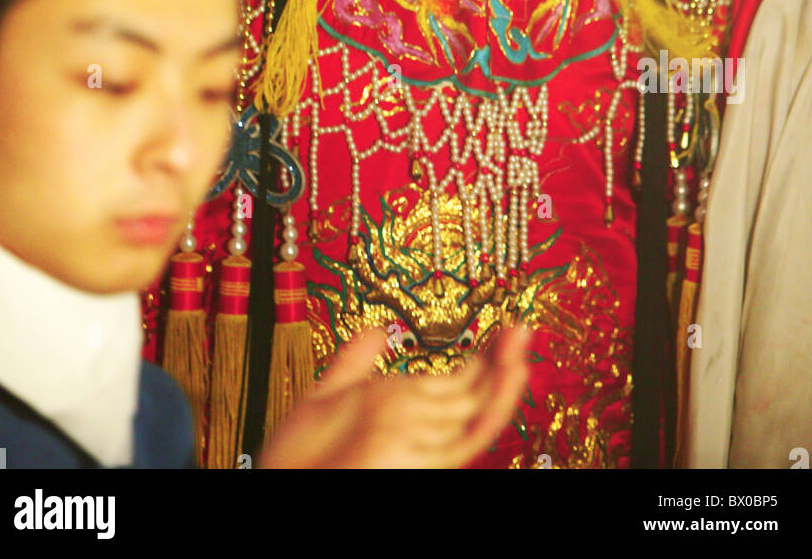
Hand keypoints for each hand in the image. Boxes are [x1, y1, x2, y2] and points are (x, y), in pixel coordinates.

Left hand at [258, 324, 532, 469]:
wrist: (288, 485)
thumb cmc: (301, 459)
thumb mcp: (329, 394)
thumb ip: (356, 361)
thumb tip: (379, 330)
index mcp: (406, 413)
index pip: (456, 382)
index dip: (480, 355)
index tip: (497, 326)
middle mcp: (423, 430)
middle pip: (476, 392)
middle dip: (501, 358)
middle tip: (519, 326)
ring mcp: (427, 444)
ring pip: (481, 409)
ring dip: (506, 374)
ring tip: (522, 339)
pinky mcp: (429, 460)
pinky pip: (473, 435)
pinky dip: (498, 405)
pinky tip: (512, 374)